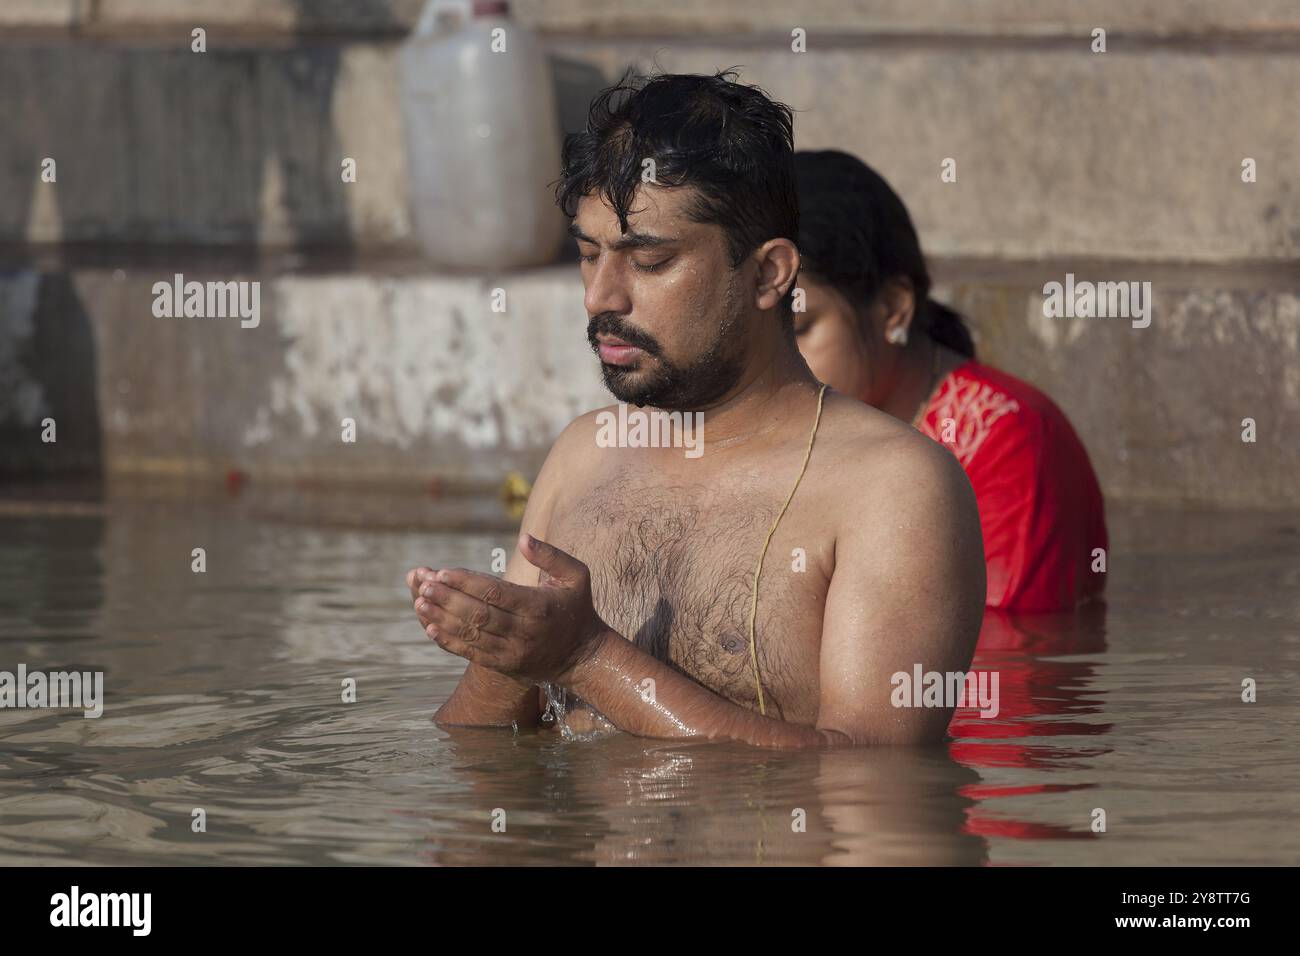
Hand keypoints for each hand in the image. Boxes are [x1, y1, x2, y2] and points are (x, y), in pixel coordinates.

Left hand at [410, 533, 610, 684]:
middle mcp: (524, 632)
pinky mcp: (504, 666)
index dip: (466, 582)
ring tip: (419, 603)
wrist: (583, 656)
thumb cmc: (577, 607)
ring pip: (471, 635)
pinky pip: (471, 653)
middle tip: (424, 585)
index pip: (495, 593)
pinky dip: (448, 641)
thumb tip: (523, 537)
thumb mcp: (577, 575)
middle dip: (448, 599)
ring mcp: (512, 652)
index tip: (442, 572)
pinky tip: (429, 627)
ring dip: (442, 619)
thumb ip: (552, 555)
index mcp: (538, 606)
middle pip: (478, 615)